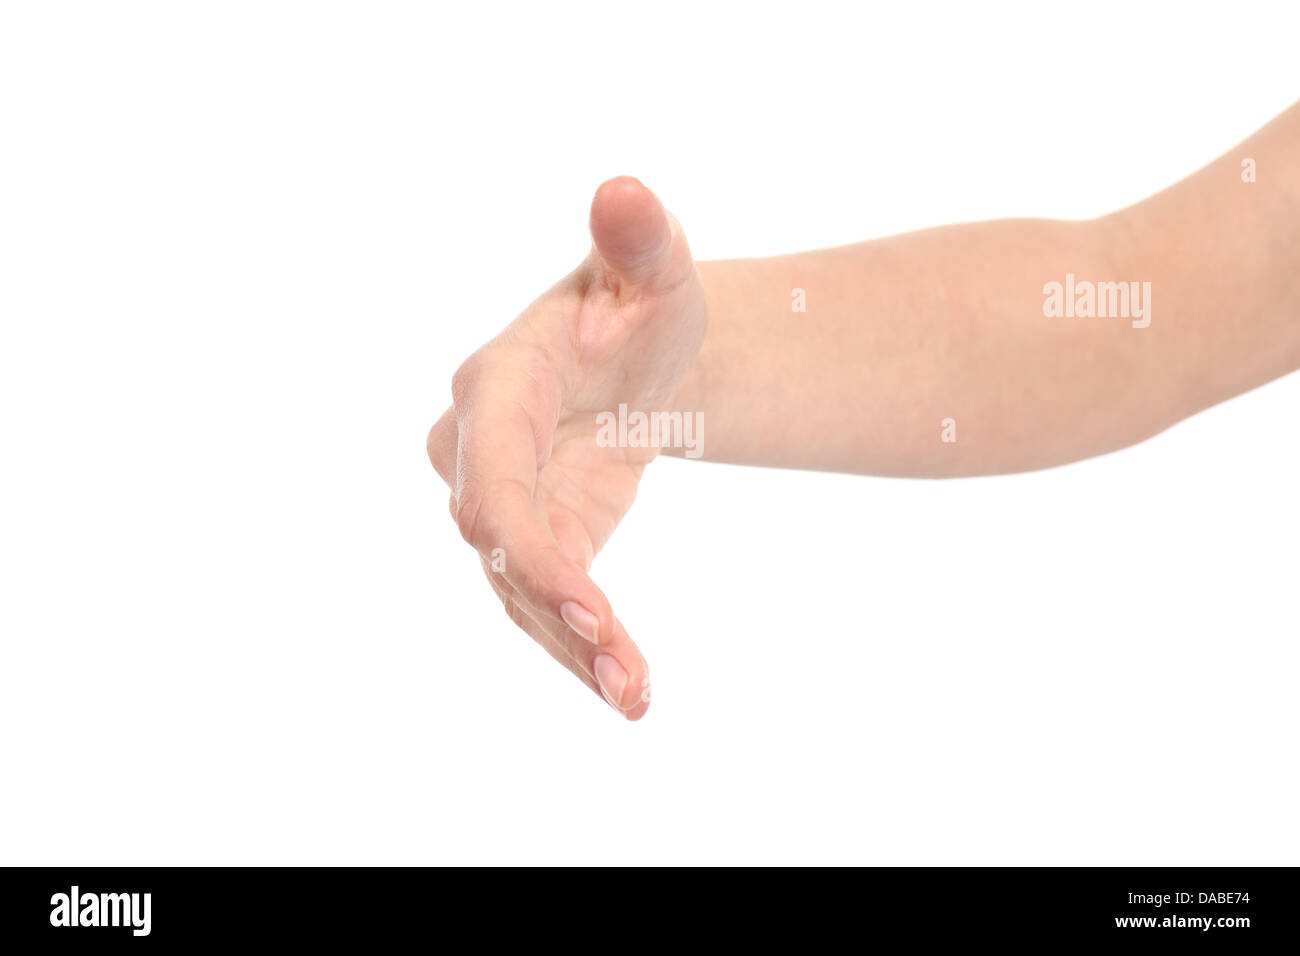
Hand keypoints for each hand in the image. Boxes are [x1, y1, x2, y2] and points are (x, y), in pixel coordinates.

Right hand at [427, 178, 706, 718]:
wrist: (639, 357)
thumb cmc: (642, 305)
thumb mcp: (655, 271)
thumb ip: (641, 241)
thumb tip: (625, 194)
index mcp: (498, 386)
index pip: (491, 479)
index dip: (531, 546)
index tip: (592, 606)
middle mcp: (478, 448)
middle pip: (498, 546)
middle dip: (556, 612)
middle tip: (625, 673)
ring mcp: (498, 499)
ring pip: (518, 589)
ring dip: (574, 649)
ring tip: (636, 699)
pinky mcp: (530, 537)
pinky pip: (543, 601)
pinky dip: (581, 647)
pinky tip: (628, 692)